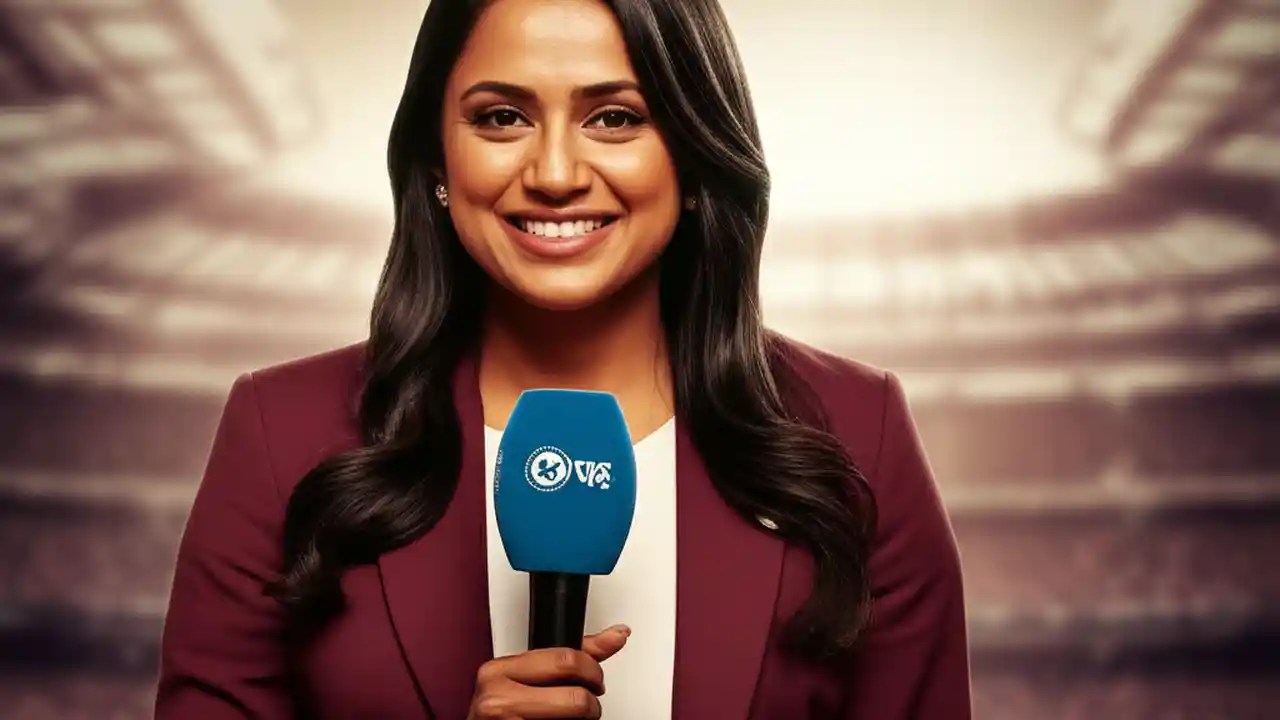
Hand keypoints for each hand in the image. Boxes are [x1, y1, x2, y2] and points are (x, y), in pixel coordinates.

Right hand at [467, 624, 631, 718]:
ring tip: (570, 719)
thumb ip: (571, 656)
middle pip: (575, 697)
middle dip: (591, 701)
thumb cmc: (502, 712)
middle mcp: (497, 696)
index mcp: (500, 669)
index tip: (596, 678)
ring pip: (572, 719)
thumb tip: (616, 634)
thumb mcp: (529, 677)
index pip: (566, 660)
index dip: (592, 671)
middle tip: (589, 705)